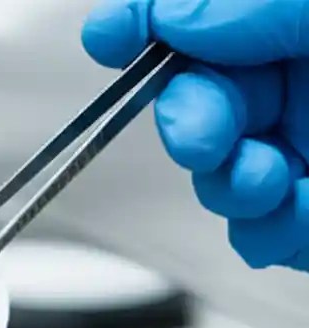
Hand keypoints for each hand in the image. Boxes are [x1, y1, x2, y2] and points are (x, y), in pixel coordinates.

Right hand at [83, 0, 308, 272]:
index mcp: (289, 24)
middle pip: (196, 101)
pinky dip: (272, 234)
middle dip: (184, 121)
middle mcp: (297, 85)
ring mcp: (305, 151)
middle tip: (200, 137)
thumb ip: (255, 4)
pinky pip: (267, 234)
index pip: (192, 18)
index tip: (109, 38)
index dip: (140, 23)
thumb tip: (174, 18)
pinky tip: (301, 212)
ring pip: (221, 177)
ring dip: (227, 186)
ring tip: (266, 180)